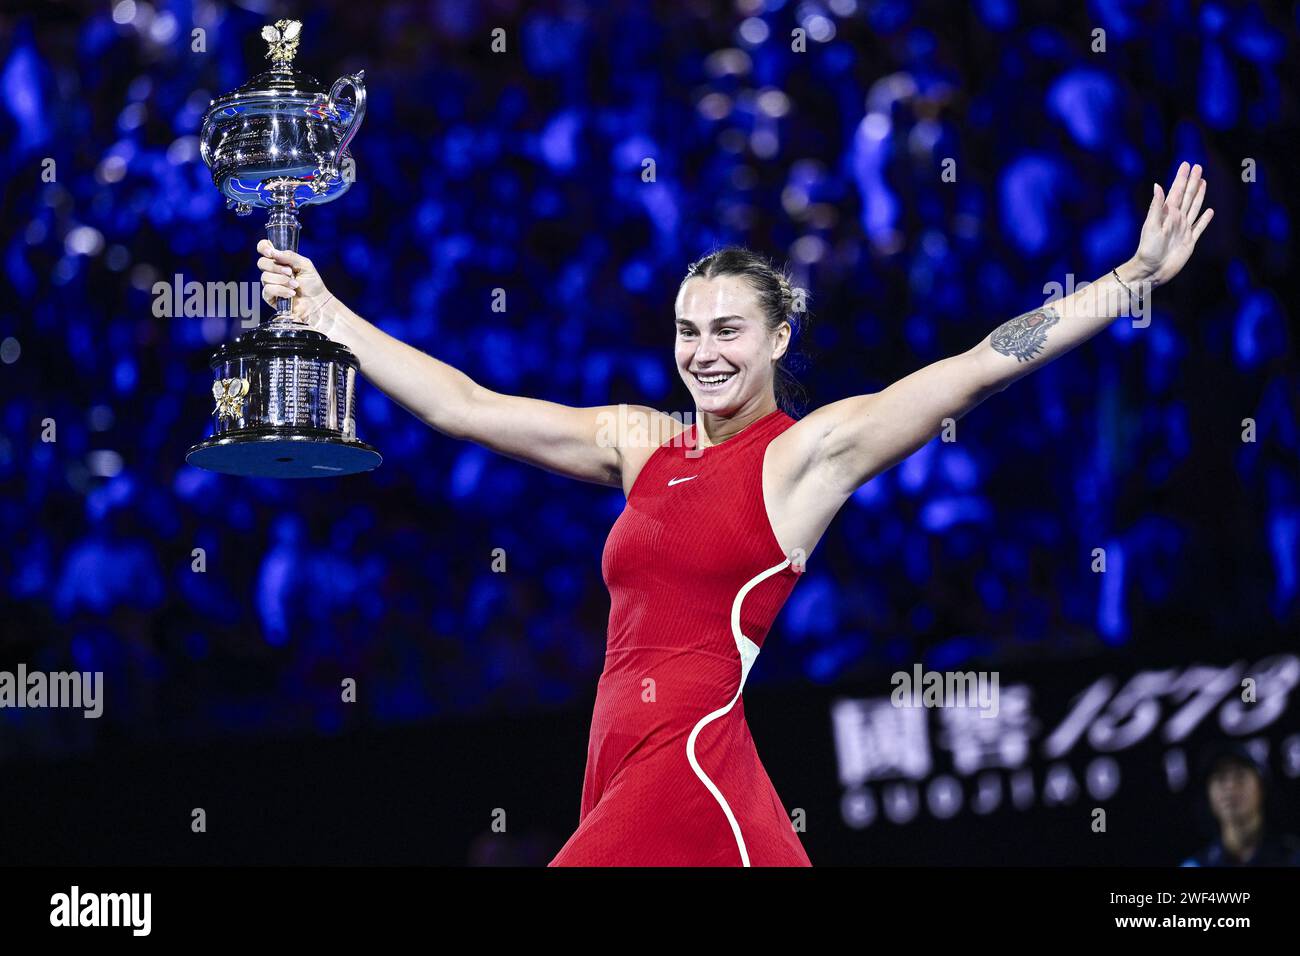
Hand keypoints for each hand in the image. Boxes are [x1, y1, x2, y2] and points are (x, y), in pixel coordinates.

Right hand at [256, 239, 333, 329]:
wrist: (317, 301)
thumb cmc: (312, 283)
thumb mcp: (305, 265)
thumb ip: (291, 256)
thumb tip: (274, 252)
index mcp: (280, 259)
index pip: (264, 248)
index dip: (263, 247)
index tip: (270, 253)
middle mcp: (273, 270)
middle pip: (262, 263)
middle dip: (276, 267)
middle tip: (290, 272)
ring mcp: (270, 283)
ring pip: (265, 277)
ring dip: (282, 281)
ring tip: (295, 285)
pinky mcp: (270, 296)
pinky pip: (268, 290)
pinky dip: (280, 290)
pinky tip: (291, 293)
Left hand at [1132, 161, 1213, 286]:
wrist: (1152, 271)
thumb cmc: (1148, 249)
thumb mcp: (1151, 226)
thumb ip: (1156, 206)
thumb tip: (1158, 185)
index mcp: (1167, 214)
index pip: (1176, 192)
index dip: (1181, 178)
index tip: (1186, 164)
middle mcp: (1176, 219)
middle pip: (1187, 196)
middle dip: (1192, 182)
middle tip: (1198, 167)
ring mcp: (1183, 230)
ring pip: (1194, 208)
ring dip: (1199, 195)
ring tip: (1203, 183)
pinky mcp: (1189, 241)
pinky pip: (1199, 227)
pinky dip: (1204, 219)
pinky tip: (1210, 212)